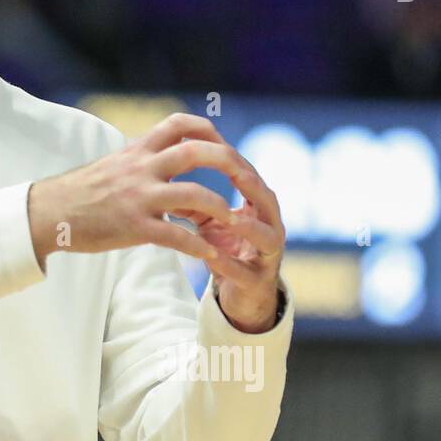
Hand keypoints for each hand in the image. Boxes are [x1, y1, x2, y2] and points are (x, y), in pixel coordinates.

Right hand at [29, 113, 255, 266]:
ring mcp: (139, 197)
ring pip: (195, 194)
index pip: (181, 123)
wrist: (48, 212)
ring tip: (233, 221)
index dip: (209, 130)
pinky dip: (197, 247)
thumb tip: (166, 151)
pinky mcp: (133, 226)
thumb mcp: (114, 163)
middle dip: (230, 163)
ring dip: (220, 208)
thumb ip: (142, 157)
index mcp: (138, 149)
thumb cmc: (81, 191)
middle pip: (198, 151)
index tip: (224, 146)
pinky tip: (209, 255)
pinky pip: (175, 236)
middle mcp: (142, 167)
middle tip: (246, 180)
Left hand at [168, 151, 284, 332]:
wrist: (240, 295)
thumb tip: (169, 169)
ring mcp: (267, 257)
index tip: (217, 146)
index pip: (252, 178)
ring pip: (266, 237)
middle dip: (253, 186)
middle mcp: (270, 228)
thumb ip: (198, 198)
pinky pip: (245, 273)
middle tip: (236, 173)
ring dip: (248, 226)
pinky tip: (211, 257)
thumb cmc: (226, 249)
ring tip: (231, 217)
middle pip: (268, 200)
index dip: (236, 162)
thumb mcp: (211, 220)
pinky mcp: (257, 283)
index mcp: (259, 208)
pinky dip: (228, 265)